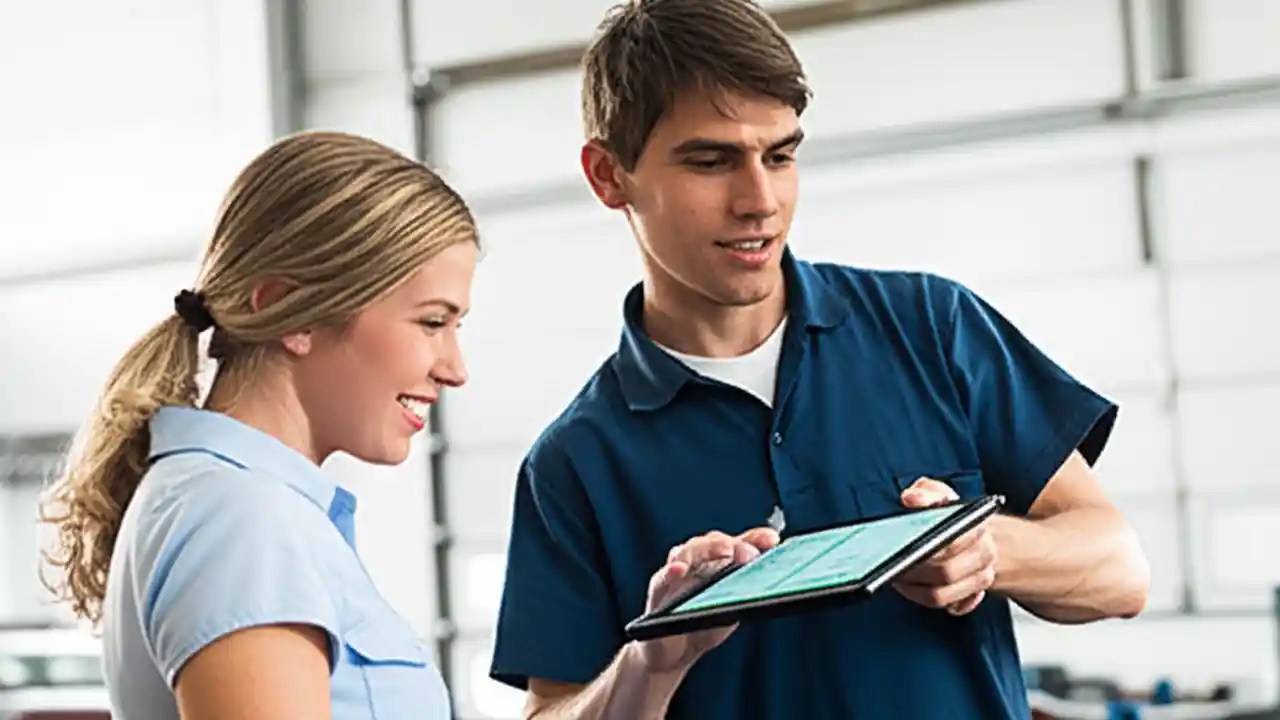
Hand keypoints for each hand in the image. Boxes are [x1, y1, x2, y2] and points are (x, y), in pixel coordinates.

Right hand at [637, 527, 779, 673]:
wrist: (672, 656)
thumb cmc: (702, 627)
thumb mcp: (731, 610)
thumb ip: (747, 593)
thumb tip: (775, 581)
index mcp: (718, 563)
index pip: (738, 543)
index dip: (755, 538)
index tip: (772, 540)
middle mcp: (696, 561)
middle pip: (714, 542)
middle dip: (735, 545)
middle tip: (751, 554)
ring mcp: (676, 574)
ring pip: (689, 551)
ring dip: (707, 549)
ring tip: (725, 550)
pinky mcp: (658, 592)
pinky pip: (663, 578)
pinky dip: (671, 572)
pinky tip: (680, 569)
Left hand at [892, 478, 995, 615]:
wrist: (977, 533)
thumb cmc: (950, 514)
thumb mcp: (937, 493)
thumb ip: (925, 491)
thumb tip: (911, 499)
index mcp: (976, 526)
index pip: (950, 543)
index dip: (923, 549)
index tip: (901, 549)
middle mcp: (984, 554)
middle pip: (946, 573)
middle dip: (913, 572)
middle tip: (891, 566)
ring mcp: (981, 578)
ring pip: (942, 595)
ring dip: (914, 589)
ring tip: (895, 576)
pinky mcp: (973, 596)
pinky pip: (949, 608)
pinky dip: (928, 600)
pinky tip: (911, 589)